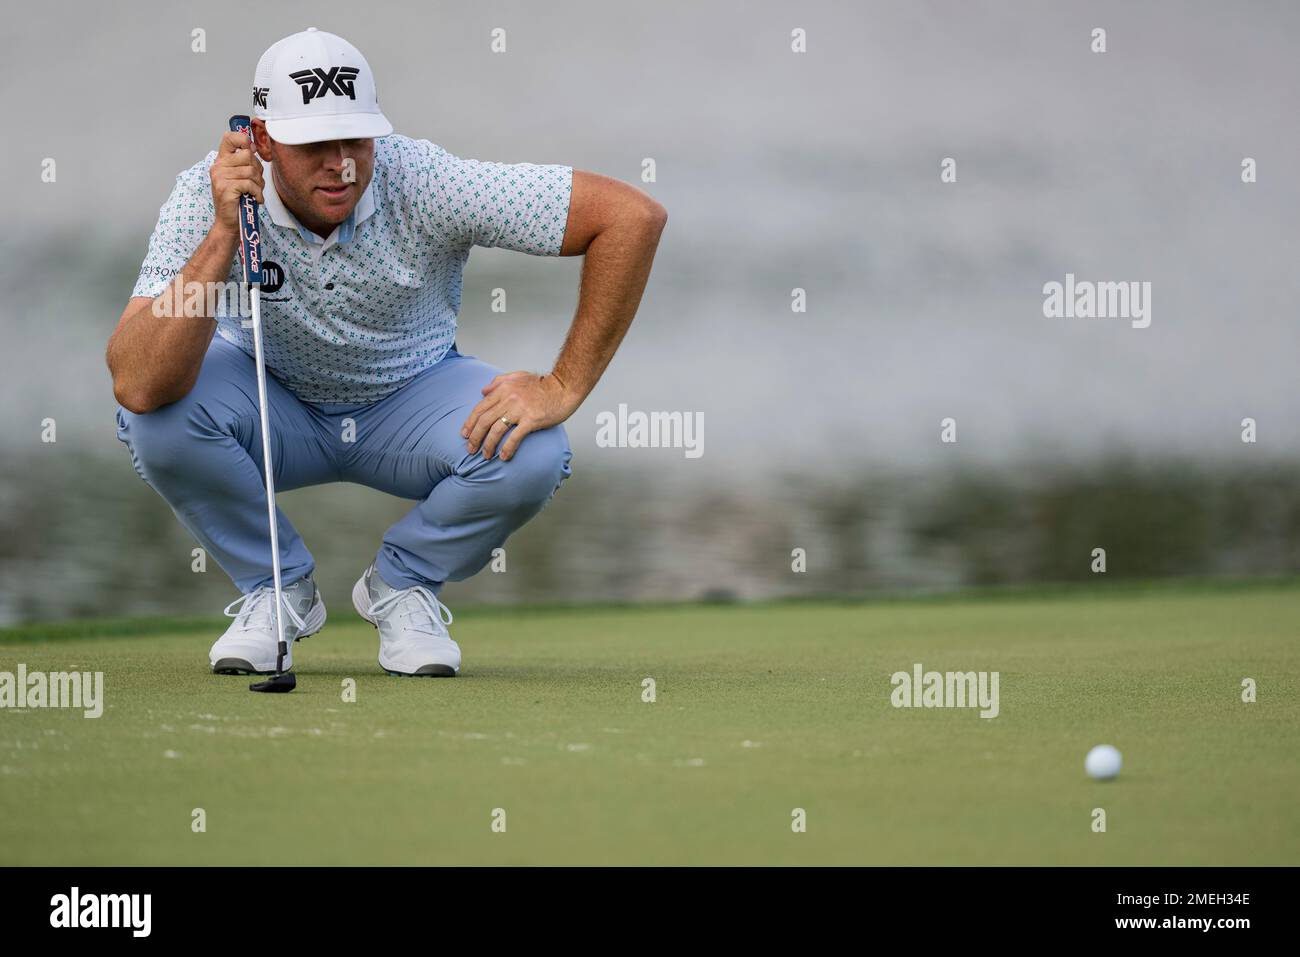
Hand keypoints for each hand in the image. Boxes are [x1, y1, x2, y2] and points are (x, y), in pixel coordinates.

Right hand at [210, 130, 264, 239]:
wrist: (229, 223)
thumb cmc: (239, 200)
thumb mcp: (241, 177)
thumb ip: (246, 163)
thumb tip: (255, 148)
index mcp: (221, 161)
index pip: (229, 138)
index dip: (243, 140)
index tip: (251, 150)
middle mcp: (218, 166)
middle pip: (248, 156)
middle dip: (258, 170)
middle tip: (256, 183)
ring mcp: (220, 177)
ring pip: (251, 171)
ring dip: (259, 184)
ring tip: (254, 193)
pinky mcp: (225, 188)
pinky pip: (250, 184)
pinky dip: (257, 193)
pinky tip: (254, 199)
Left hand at [461, 371, 579, 460]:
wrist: (564, 387)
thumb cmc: (543, 384)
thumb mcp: (517, 376)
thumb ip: (498, 381)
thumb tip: (483, 391)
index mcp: (503, 389)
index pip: (480, 408)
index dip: (470, 423)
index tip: (465, 434)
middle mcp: (508, 399)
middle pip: (484, 421)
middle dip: (475, 438)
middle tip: (471, 449)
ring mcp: (520, 410)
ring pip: (496, 430)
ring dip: (488, 445)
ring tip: (485, 455)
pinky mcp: (531, 420)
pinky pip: (515, 437)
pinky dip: (507, 448)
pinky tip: (504, 456)